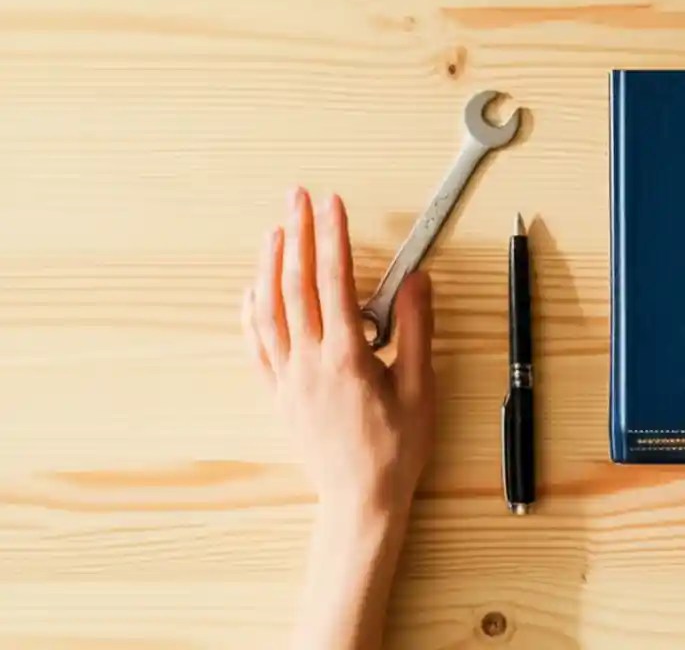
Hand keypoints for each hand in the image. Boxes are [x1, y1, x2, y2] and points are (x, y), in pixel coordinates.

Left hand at [240, 187, 434, 518]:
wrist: (360, 499)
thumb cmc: (395, 450)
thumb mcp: (419, 387)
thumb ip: (416, 330)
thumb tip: (416, 281)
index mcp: (346, 357)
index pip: (334, 281)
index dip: (332, 236)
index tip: (332, 204)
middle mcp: (309, 361)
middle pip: (295, 284)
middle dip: (296, 234)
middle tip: (297, 198)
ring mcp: (288, 377)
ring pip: (268, 309)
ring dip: (270, 264)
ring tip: (275, 230)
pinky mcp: (278, 392)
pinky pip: (256, 344)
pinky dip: (252, 310)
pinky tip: (252, 290)